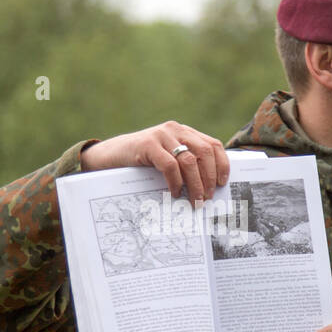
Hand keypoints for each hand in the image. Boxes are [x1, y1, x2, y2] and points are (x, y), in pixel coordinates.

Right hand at [80, 121, 229, 203]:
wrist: (108, 156)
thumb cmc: (140, 162)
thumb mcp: (166, 158)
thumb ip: (184, 164)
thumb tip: (208, 187)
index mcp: (183, 131)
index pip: (212, 144)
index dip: (222, 164)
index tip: (222, 183)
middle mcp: (175, 130)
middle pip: (204, 152)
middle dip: (209, 178)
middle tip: (208, 197)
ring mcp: (161, 135)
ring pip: (189, 160)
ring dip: (195, 184)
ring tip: (195, 201)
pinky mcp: (148, 144)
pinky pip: (169, 166)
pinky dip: (175, 182)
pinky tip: (174, 193)